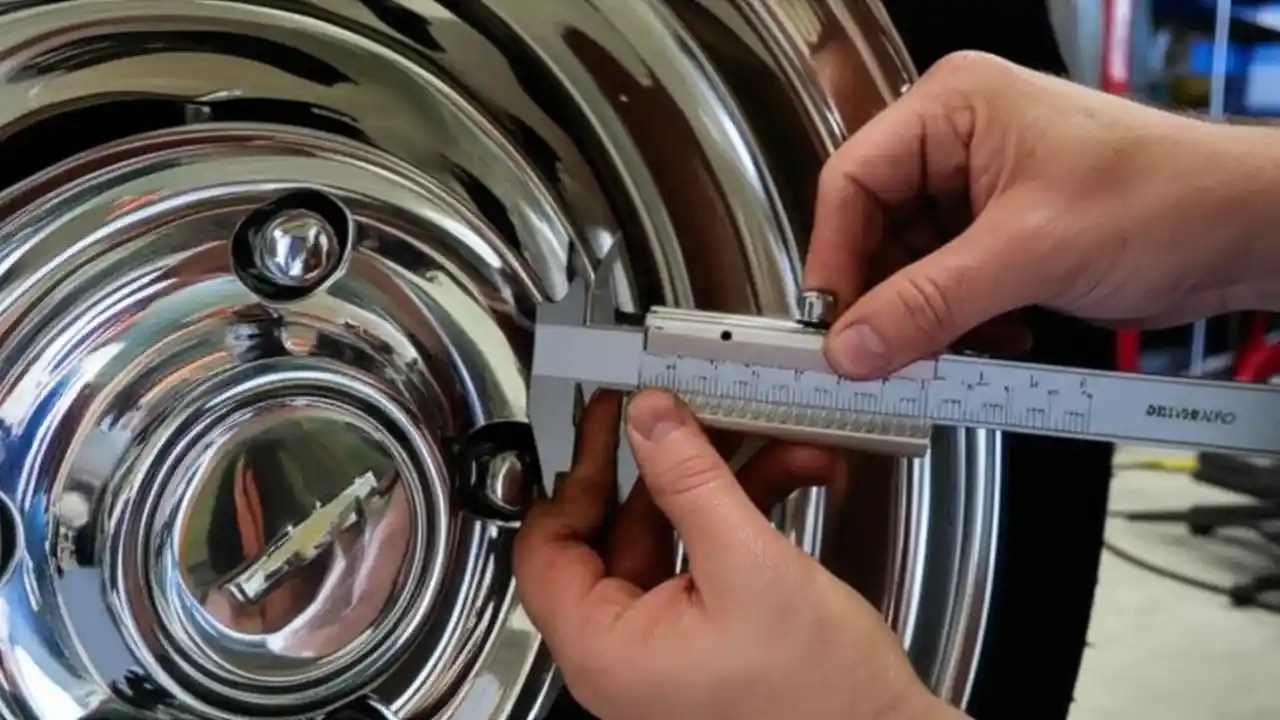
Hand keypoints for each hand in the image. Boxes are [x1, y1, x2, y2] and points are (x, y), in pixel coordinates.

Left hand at [514, 389, 965, 719]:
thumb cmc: (820, 701)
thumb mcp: (749, 566)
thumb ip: (692, 482)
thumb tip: (648, 419)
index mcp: (607, 650)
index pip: (547, 549)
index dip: (576, 475)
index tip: (607, 421)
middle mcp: (625, 652)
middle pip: (611, 533)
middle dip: (656, 466)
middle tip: (667, 410)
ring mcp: (667, 645)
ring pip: (667, 537)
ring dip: (712, 482)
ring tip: (752, 432)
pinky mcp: (708, 637)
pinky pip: (705, 558)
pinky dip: (740, 513)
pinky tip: (786, 475)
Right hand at [806, 51, 1279, 378]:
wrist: (1242, 233)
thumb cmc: (1164, 198)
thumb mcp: (1030, 253)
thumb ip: (930, 304)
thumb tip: (852, 347)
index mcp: (950, 108)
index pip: (851, 181)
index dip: (834, 258)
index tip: (831, 326)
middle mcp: (953, 143)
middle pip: (873, 230)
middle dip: (884, 298)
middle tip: (882, 356)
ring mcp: (975, 191)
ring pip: (907, 267)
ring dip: (924, 318)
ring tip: (952, 351)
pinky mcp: (997, 236)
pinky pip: (943, 286)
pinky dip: (957, 322)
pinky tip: (996, 337)